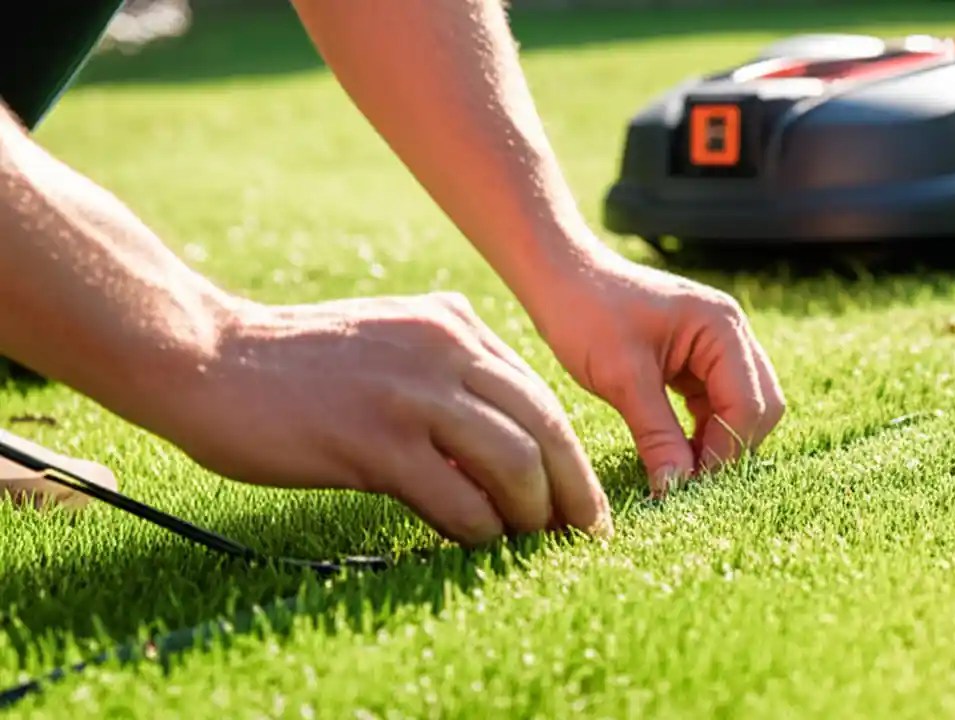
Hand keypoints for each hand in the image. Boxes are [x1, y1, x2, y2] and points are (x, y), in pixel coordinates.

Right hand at [157, 293, 610, 546]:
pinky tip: (474, 544)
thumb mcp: (392, 346)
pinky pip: (457, 498)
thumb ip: (451, 381)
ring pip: (516, 462)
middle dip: (572, 490)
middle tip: (582, 534)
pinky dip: (478, 530)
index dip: (568, 456)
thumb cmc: (297, 365)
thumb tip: (507, 451)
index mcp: (455, 322)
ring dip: (531, 515)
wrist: (207, 357)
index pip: (540, 395)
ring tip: (527, 543)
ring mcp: (413, 391)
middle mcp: (447, 347)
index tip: (578, 498)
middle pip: (546, 426)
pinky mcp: (376, 438)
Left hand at [528, 254, 784, 497]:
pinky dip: (701, 431)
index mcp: (722, 327)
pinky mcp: (698, 358)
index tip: (690, 487)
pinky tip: (674, 453)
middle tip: (689, 484)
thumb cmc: (586, 313)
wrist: (559, 278)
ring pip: (740, 409)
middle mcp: (731, 333)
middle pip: (758, 408)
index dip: (726, 452)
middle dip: (729, 448)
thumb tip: (676, 490)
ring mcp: (718, 345)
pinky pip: (716, 403)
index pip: (749, 405)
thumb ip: (657, 436)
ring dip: (716, 442)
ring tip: (679, 474)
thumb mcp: (622, 379)